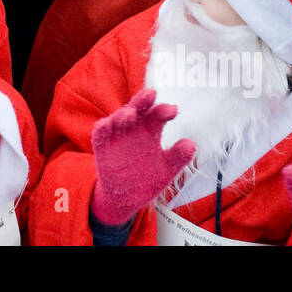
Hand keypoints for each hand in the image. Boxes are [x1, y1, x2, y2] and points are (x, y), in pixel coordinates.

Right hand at [90, 88, 194, 226]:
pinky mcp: (102, 148)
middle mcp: (134, 129)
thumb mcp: (167, 169)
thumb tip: (191, 145)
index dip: (163, 111)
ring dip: (123, 114)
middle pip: (137, 109)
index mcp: (150, 131)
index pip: (157, 115)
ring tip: (130, 114)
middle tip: (151, 94)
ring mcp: (117, 137)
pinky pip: (100, 135)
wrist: (128, 198)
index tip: (173, 111)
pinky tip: (106, 124)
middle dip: (143, 101)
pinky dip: (102, 128)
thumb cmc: (148, 178)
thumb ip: (178, 157)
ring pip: (118, 119)